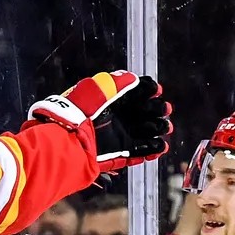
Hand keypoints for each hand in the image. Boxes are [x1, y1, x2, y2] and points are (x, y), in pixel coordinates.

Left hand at [30, 71, 171, 171]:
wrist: (68, 140)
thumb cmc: (78, 112)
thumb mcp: (95, 89)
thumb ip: (116, 84)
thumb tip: (132, 78)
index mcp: (107, 102)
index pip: (131, 95)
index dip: (146, 91)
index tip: (157, 90)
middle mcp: (112, 120)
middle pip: (140, 115)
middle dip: (155, 111)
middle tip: (165, 110)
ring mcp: (115, 138)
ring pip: (141, 134)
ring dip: (156, 131)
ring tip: (165, 129)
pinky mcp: (116, 155)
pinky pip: (136, 153)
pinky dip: (149, 151)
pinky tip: (159, 147)